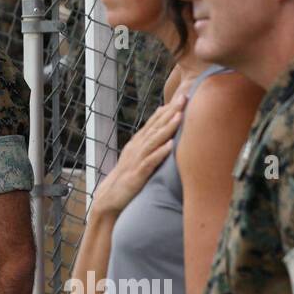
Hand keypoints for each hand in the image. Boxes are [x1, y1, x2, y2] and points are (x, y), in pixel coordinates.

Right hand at [91, 89, 186, 216]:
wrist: (109, 197)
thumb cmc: (127, 178)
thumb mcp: (137, 158)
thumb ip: (148, 145)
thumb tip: (163, 134)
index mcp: (138, 143)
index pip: (154, 122)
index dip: (167, 109)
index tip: (181, 97)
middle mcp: (137, 148)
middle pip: (155, 127)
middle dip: (170, 112)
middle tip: (183, 98)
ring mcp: (137, 160)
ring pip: (154, 140)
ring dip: (167, 128)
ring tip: (179, 116)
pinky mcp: (138, 174)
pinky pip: (151, 161)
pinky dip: (161, 152)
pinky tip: (171, 145)